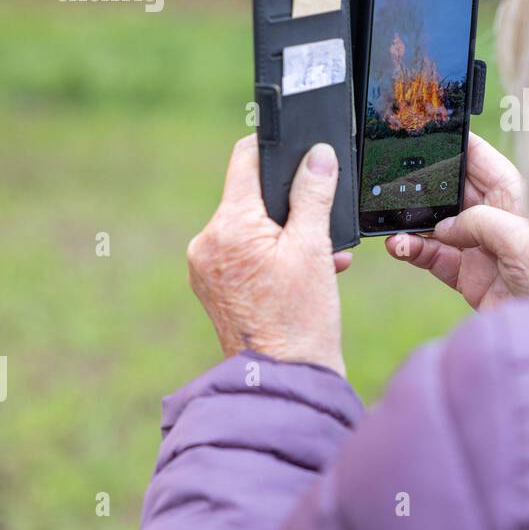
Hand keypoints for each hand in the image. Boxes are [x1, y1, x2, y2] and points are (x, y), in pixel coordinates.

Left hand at [186, 134, 352, 375]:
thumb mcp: (315, 247)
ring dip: (287, 233)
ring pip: (251, 227)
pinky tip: (308, 271)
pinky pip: (245, 254)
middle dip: (289, 203)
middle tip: (321, 222)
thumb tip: (318, 154)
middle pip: (250, 197)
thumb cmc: (301, 319)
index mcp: (227, 227)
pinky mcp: (213, 288)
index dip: (276, 149)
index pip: (245, 160)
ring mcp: (206, 268)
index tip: (302, 149)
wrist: (284, 380)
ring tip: (320, 256)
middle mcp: (206, 244)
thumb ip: (314, 193)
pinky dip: (275, 255)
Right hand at [386, 133, 528, 310]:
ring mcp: (480, 247)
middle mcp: (495, 217)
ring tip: (391, 223)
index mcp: (514, 195)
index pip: (479, 159)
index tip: (427, 133)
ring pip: (437, 226)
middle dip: (424, 186)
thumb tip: (444, 228)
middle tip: (395, 183)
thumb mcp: (519, 237)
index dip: (455, 144)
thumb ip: (478, 222)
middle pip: (451, 191)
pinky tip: (400, 246)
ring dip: (412, 223)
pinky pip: (434, 258)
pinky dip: (414, 251)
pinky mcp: (469, 277)